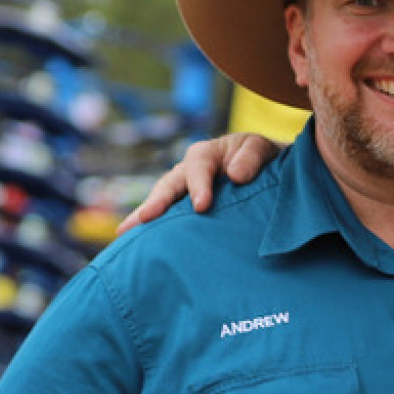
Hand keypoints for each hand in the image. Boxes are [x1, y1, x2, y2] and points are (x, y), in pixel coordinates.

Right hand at [117, 133, 282, 233]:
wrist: (267, 172)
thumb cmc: (262, 158)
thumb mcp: (262, 149)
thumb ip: (251, 157)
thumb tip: (236, 175)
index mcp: (207, 155)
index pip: (198, 167)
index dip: (198, 185)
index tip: (202, 206)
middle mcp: (189, 172)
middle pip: (169, 185)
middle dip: (156, 202)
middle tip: (144, 219)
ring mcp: (183, 191)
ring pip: (162, 202)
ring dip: (145, 217)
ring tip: (126, 235)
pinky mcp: (185, 210)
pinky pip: (168, 218)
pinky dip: (154, 229)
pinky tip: (139, 244)